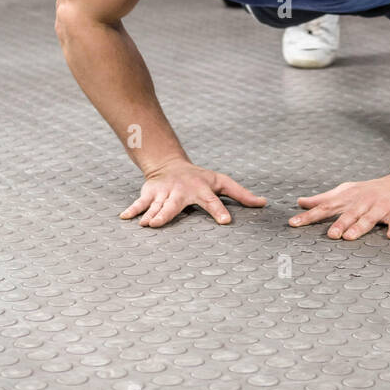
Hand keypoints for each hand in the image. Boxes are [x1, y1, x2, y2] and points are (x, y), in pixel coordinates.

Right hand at [120, 159, 266, 228]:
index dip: (219, 211)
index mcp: (201, 189)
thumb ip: (242, 195)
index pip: (212, 201)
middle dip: (167, 213)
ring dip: (151, 214)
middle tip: (159, 223)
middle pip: (175, 204)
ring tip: (146, 224)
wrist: (171, 165)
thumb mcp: (222, 183)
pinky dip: (133, 210)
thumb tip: (264, 203)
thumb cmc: (201, 178)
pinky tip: (125, 218)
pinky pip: (140, 203)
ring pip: (157, 205)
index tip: (226, 222)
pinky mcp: (150, 193)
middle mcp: (181, 190)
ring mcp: (164, 192)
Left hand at [288, 171, 389, 239]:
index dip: (310, 215)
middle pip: (348, 213)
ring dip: (360, 226)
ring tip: (351, 237)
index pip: (326, 207)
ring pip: (369, 217)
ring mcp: (381, 206)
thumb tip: (300, 202)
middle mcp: (363, 201)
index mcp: (348, 198)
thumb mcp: (346, 192)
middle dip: (339, 223)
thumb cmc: (371, 191)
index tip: (294, 223)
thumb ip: (323, 199)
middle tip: (330, 235)